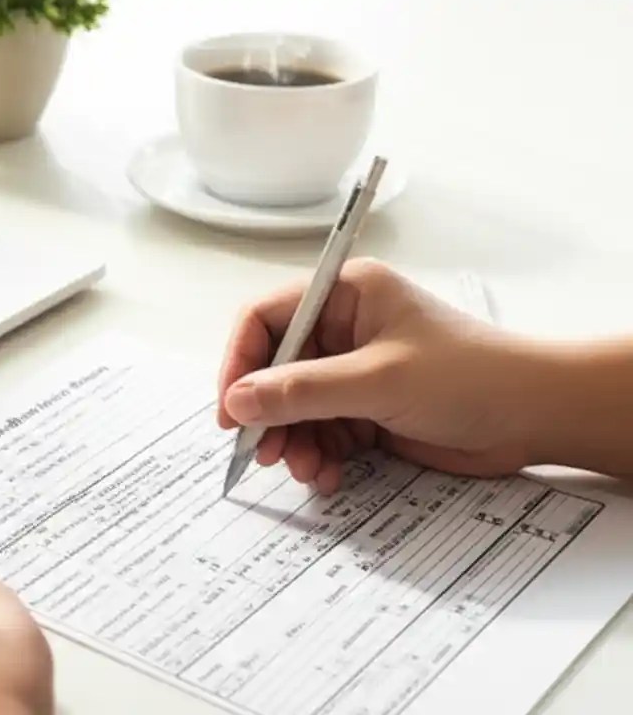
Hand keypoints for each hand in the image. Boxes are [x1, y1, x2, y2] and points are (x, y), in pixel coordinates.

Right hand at [217, 258, 540, 493]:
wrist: (537, 416)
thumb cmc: (470, 377)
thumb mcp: (377, 382)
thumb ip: (302, 392)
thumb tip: (239, 402)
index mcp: (344, 295)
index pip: (265, 319)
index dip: (240, 364)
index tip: (231, 411)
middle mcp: (344, 328)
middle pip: (275, 369)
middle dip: (268, 414)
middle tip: (263, 452)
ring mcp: (355, 370)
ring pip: (296, 407)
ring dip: (293, 441)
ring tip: (305, 469)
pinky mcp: (368, 408)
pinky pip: (323, 431)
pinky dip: (319, 455)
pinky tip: (328, 475)